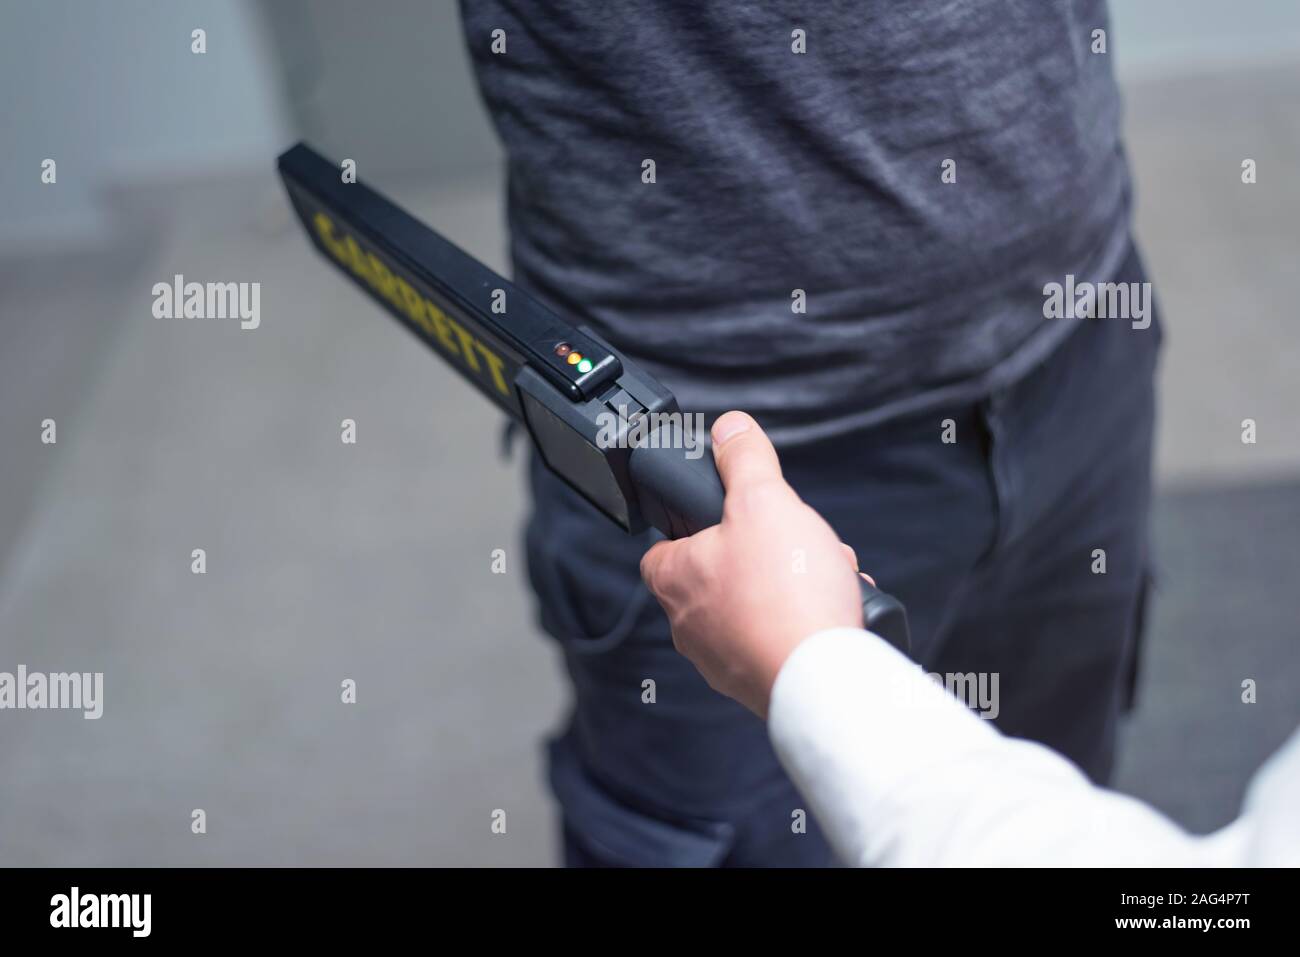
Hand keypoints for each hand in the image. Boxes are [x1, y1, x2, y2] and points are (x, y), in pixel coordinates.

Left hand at [640, 411, 864, 716]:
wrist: (825, 678)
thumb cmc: (786, 594)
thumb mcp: (765, 501)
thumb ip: (744, 460)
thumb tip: (729, 428)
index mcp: (675, 580)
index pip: (661, 547)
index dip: (690, 527)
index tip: (724, 517)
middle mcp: (689, 627)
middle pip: (718, 575)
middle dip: (762, 555)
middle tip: (792, 544)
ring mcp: (723, 661)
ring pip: (754, 607)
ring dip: (791, 586)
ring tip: (824, 575)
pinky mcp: (760, 683)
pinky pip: (778, 640)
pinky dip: (804, 622)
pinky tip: (832, 610)